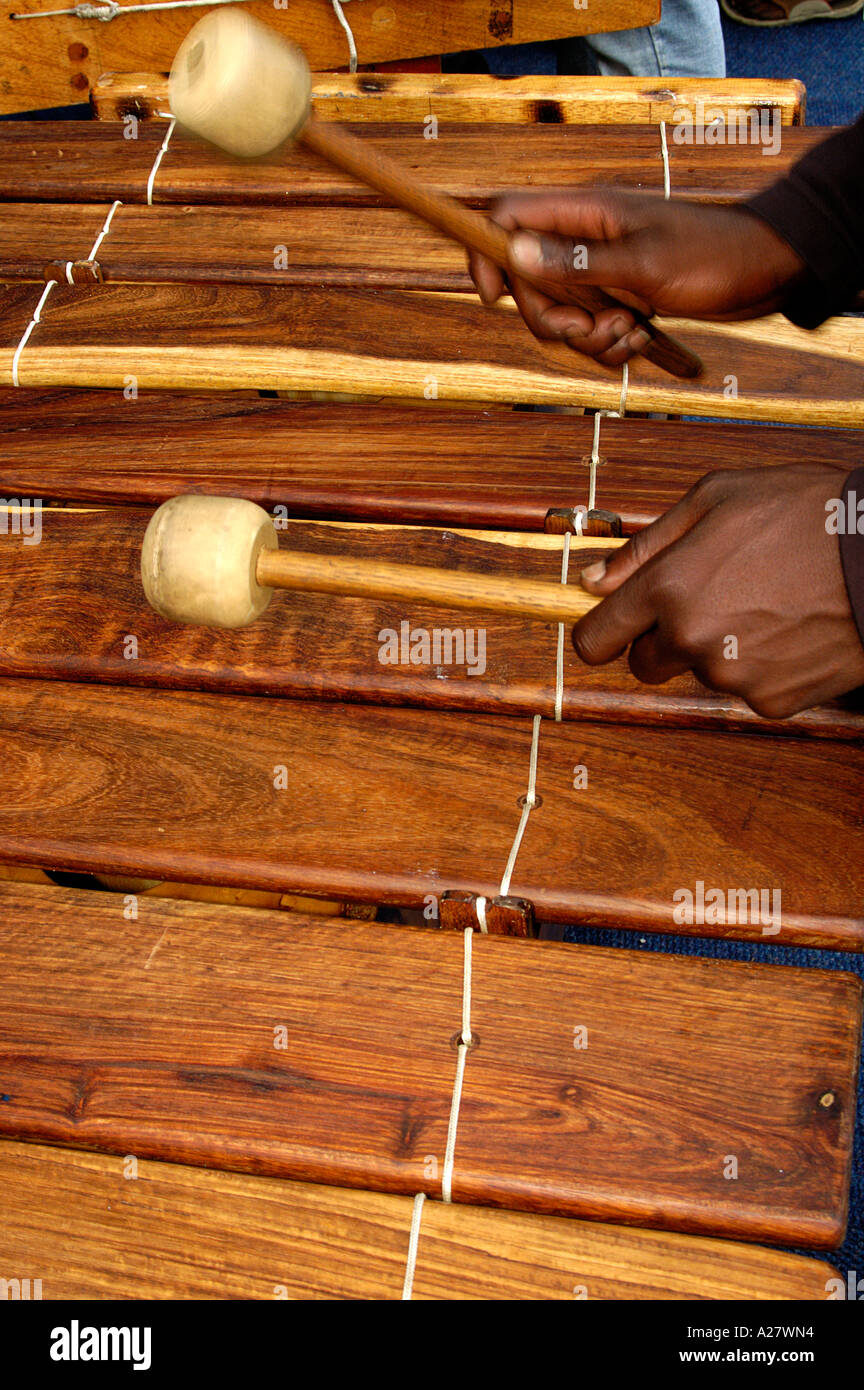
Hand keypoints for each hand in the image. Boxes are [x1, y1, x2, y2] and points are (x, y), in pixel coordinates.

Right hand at [468, 192, 805, 366]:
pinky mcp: (617, 299)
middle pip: (528, 284)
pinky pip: (591, 333)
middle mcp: (584, 239)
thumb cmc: (713, 256)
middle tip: (590, 329)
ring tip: (632, 331)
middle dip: (552, 320)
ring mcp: (600, 272)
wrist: (765, 272)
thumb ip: (576, 262)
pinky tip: (644, 339)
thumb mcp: (643, 264)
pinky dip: (611, 347)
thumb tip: (515, 254)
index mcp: (585, 211)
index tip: (493, 297)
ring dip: (589, 339)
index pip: (508, 217)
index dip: (488, 254)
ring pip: (560, 317)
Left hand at [572, 463, 863, 717]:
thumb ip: (646, 544)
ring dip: (718, 647)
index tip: (610, 627)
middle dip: (663, 639)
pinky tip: (790, 628)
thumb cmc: (808, 512)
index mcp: (669, 588)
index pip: (596, 639)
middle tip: (709, 600)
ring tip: (766, 602)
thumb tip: (593, 579)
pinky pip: (748, 689)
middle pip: (645, 664)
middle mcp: (692, 639)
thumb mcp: (718, 497)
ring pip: (701, 672)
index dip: (600, 633)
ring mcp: (732, 675)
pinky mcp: (772, 700)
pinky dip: (761, 666)